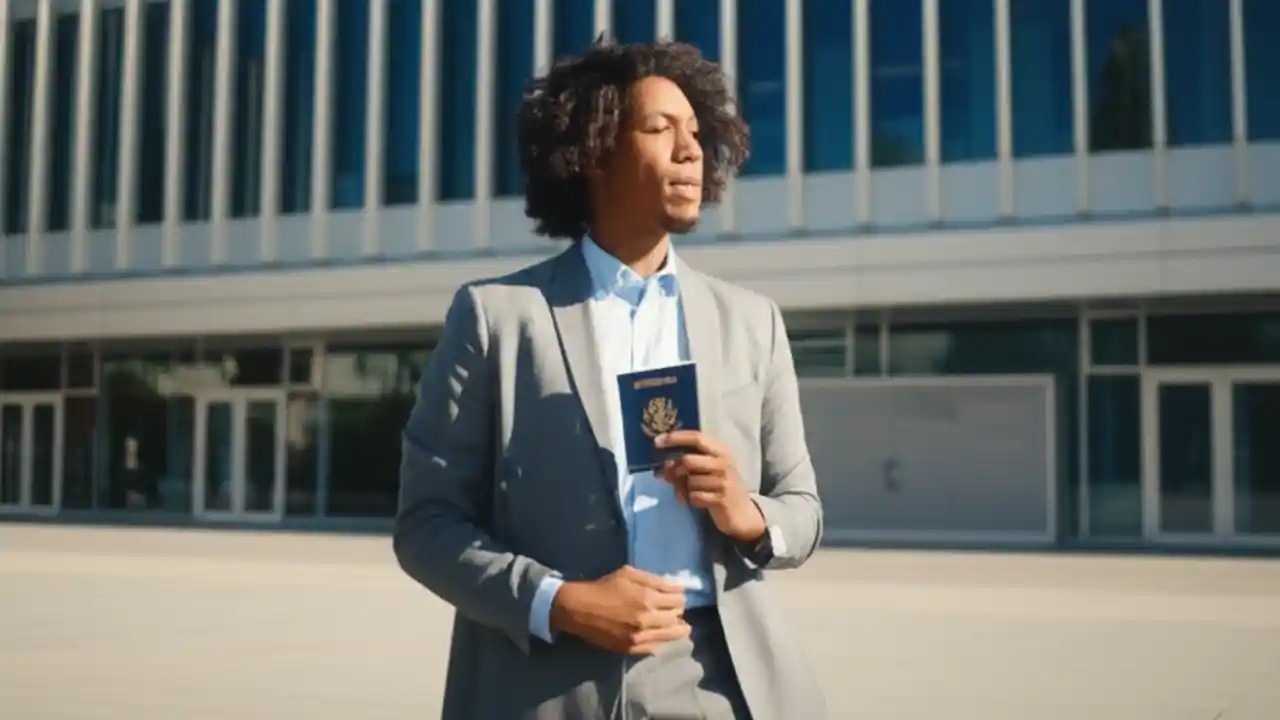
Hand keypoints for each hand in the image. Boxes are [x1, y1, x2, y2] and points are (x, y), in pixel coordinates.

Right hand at [549, 566, 690, 654]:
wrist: (579, 609)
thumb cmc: (604, 587)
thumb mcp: (629, 573)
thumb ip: (655, 580)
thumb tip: (677, 588)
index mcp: (647, 598)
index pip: (678, 601)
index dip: (679, 598)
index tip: (677, 597)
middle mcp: (647, 619)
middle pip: (676, 619)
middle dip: (678, 613)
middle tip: (674, 610)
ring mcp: (639, 636)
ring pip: (669, 636)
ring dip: (676, 630)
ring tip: (678, 627)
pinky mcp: (631, 648)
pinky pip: (654, 648)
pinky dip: (660, 641)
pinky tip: (658, 635)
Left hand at [656, 430, 765, 542]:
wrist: (742, 513)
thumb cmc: (719, 487)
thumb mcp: (707, 470)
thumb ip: (687, 464)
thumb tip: (663, 467)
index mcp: (721, 450)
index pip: (697, 437)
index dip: (676, 438)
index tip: (657, 441)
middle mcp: (724, 462)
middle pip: (688, 460)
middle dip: (674, 470)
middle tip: (665, 476)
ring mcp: (724, 481)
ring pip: (689, 480)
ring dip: (682, 488)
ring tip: (685, 492)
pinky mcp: (721, 498)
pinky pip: (694, 496)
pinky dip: (689, 500)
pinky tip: (694, 501)